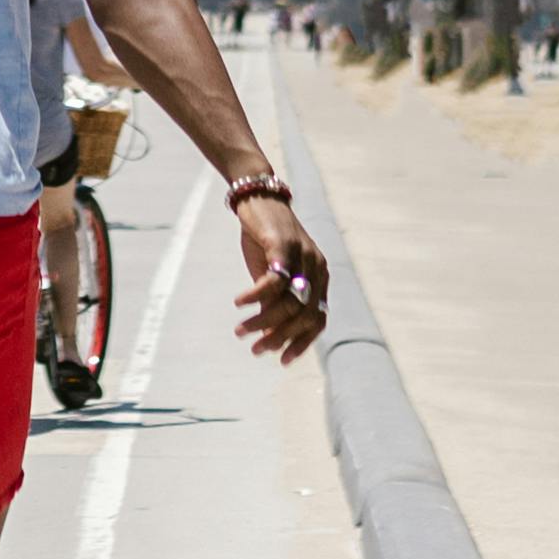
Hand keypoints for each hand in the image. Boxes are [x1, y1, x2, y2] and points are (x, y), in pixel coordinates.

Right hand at [230, 199, 326, 365]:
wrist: (257, 198)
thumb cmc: (263, 238)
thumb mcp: (270, 273)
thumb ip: (274, 300)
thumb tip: (268, 334)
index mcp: (319, 277)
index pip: (318, 320)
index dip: (301, 343)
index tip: (281, 360)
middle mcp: (316, 268)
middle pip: (303, 316)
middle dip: (279, 338)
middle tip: (255, 350)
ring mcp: (302, 256)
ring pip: (287, 302)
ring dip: (262, 321)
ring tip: (240, 331)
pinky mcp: (283, 245)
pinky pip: (273, 281)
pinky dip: (255, 297)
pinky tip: (239, 304)